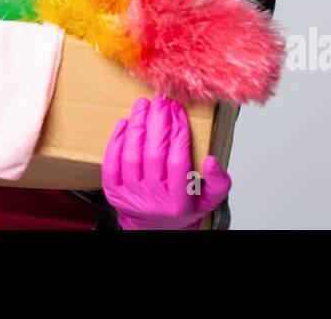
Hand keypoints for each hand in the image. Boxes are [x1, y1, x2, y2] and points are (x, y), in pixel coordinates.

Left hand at [101, 94, 230, 229]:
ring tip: (142, 105)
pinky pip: (111, 164)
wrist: (156, 229)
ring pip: (131, 156)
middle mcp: (154, 199)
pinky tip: (124, 123)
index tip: (179, 109)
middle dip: (158, 122)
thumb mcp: (209, 199)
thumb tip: (211, 160)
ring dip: (137, 126)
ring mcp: (131, 196)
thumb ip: (218, 182)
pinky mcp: (113, 192)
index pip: (179, 160)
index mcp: (179, 200)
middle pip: (154, 154)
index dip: (179, 131)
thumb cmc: (183, 206)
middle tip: (161, 100)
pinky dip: (116, 142)